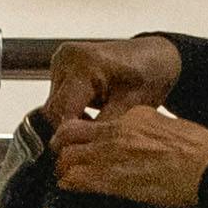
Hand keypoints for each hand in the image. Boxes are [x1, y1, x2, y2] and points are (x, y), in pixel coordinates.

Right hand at [43, 30, 180, 143]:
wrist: (153, 56)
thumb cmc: (148, 77)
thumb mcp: (131, 106)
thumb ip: (103, 127)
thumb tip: (83, 149)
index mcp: (85, 65)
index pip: (62, 110)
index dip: (69, 135)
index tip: (83, 151)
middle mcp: (67, 58)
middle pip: (54, 108)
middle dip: (71, 128)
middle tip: (94, 139)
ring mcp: (61, 60)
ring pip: (53, 105)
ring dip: (70, 119)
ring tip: (97, 123)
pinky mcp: (61, 66)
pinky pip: (58, 97)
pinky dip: (71, 109)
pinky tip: (91, 112)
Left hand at [49, 103, 207, 207]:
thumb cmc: (203, 153)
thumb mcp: (172, 129)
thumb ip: (150, 132)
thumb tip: (143, 145)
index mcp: (135, 115)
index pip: (96, 122)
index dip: (85, 136)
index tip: (85, 146)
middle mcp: (117, 129)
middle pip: (71, 133)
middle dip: (64, 147)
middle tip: (65, 161)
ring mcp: (111, 152)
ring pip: (67, 156)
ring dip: (64, 168)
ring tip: (67, 179)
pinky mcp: (110, 178)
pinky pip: (75, 179)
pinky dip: (69, 184)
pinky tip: (71, 190)